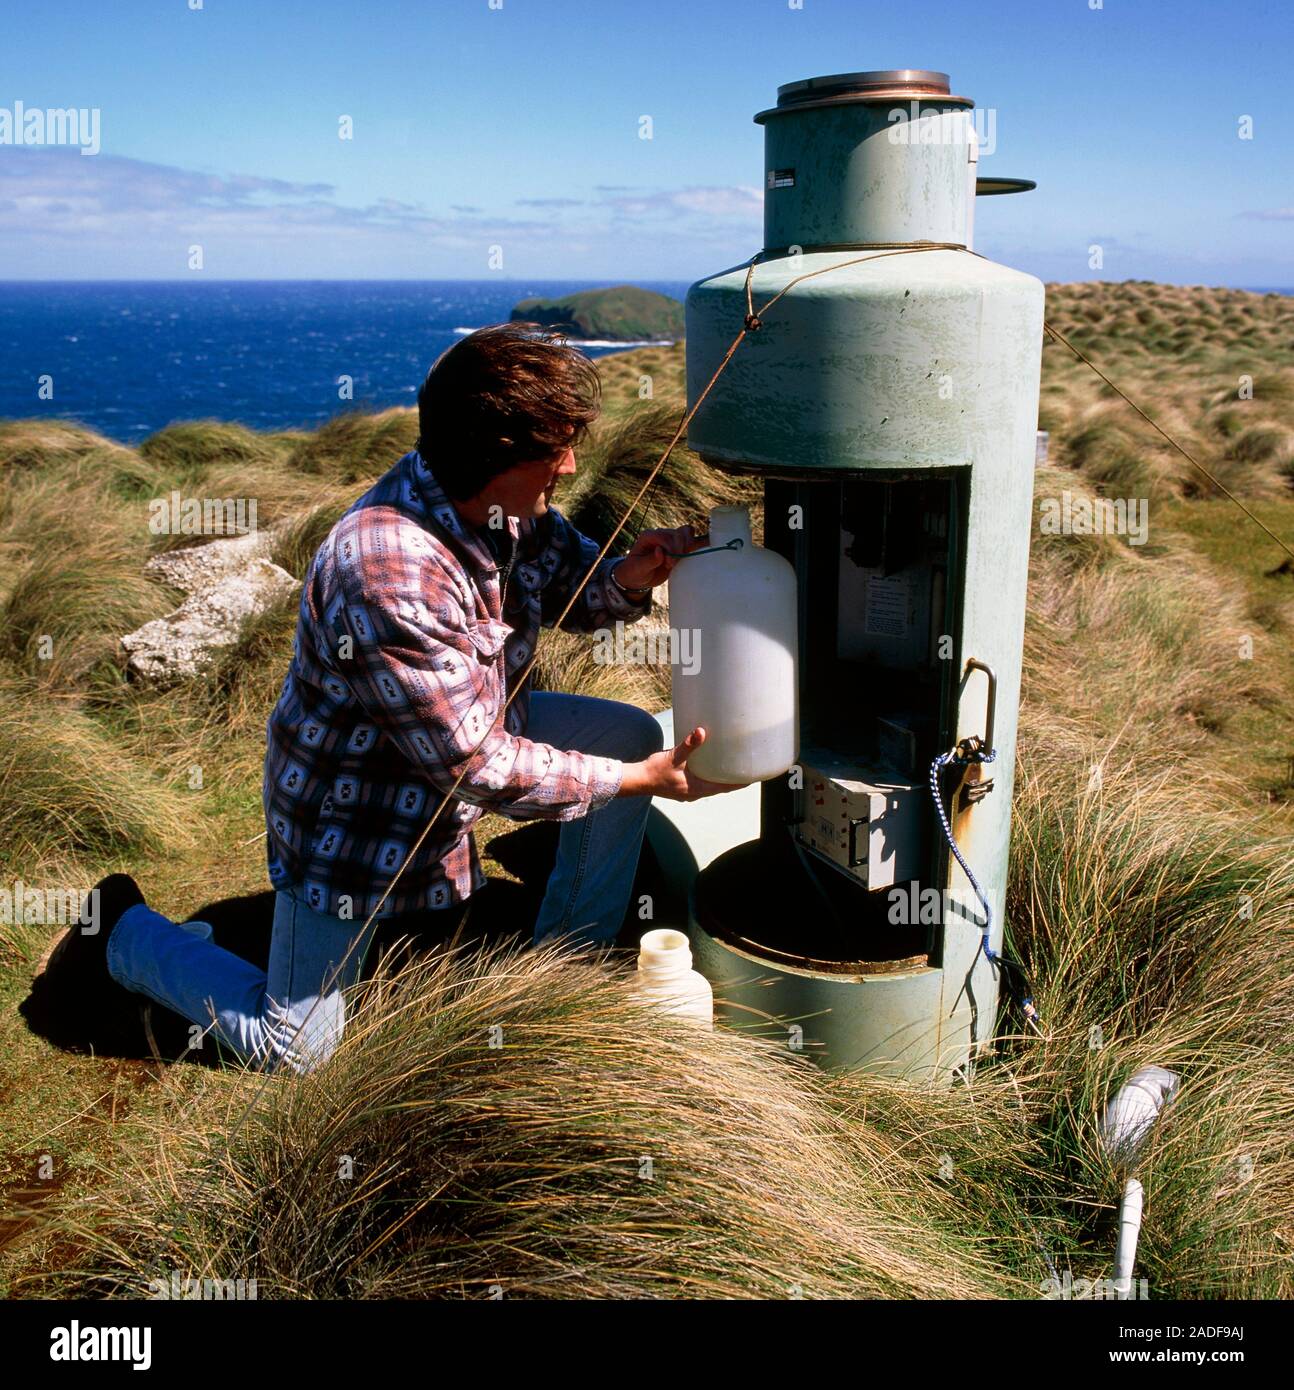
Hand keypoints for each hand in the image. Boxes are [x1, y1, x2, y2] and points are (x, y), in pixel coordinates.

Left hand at [614, 524, 707, 591]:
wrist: (638, 577)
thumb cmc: (634, 572)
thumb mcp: (638, 568)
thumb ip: (649, 561)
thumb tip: (660, 551)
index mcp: (648, 535)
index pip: (665, 536)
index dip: (670, 548)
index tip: (669, 564)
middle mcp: (660, 534)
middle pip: (678, 533)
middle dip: (679, 549)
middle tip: (672, 564)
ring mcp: (670, 540)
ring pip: (686, 533)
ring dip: (688, 546)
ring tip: (681, 559)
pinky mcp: (678, 547)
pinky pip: (691, 541)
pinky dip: (698, 543)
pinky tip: (707, 545)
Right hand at [617, 726, 750, 801]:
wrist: (637, 780)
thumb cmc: (654, 771)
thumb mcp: (673, 756)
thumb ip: (689, 744)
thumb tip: (701, 732)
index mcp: (696, 789)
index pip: (724, 787)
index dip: (739, 783)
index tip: (752, 778)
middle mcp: (694, 793)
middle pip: (719, 787)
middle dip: (731, 779)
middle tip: (744, 768)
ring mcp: (687, 792)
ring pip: (709, 786)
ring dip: (719, 778)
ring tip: (730, 767)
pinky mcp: (681, 787)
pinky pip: (700, 783)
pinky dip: (708, 776)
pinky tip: (708, 767)